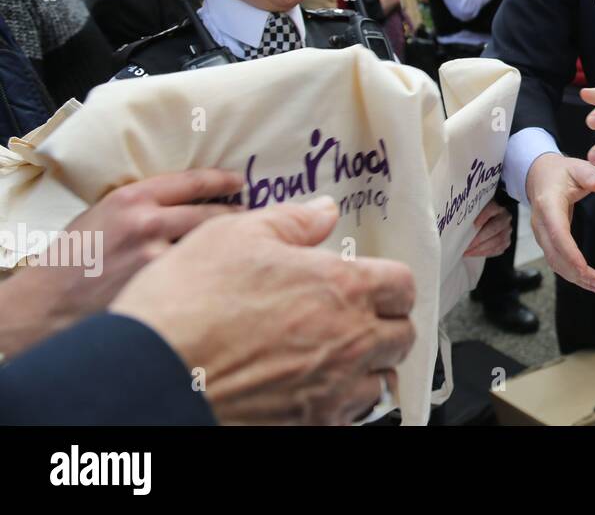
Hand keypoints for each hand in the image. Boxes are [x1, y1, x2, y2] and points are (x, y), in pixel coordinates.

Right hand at [0, 169, 239, 354]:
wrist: (47, 302)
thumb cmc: (73, 257)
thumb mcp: (102, 213)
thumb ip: (141, 204)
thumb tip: (185, 198)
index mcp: (132, 197)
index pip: (193, 181)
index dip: (223, 179)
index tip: (240, 180)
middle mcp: (147, 221)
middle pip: (211, 212)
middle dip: (235, 215)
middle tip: (250, 216)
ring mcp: (155, 254)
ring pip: (210, 243)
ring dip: (229, 245)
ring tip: (243, 246)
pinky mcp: (160, 285)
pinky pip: (197, 273)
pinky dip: (211, 272)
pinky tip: (221, 274)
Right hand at [110, 196, 415, 424]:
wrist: (151, 374)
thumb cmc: (188, 301)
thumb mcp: (236, 235)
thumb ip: (292, 221)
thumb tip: (324, 211)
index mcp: (342, 287)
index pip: (402, 285)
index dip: (390, 283)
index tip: (374, 284)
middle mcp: (349, 339)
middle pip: (401, 336)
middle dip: (385, 325)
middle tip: (359, 319)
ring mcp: (331, 388)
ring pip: (379, 381)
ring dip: (366, 367)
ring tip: (336, 356)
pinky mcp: (309, 424)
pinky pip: (348, 416)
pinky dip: (341, 404)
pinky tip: (312, 388)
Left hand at [463, 200, 510, 257]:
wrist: (489, 221)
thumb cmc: (478, 216)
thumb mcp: (475, 212)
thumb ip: (469, 216)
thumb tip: (456, 224)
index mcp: (497, 207)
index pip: (491, 209)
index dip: (483, 216)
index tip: (474, 224)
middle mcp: (504, 218)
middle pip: (494, 227)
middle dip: (479, 238)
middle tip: (467, 245)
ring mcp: (507, 230)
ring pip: (498, 240)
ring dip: (481, 248)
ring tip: (468, 252)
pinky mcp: (506, 242)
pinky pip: (498, 249)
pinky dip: (485, 253)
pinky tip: (474, 253)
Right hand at [525, 153, 594, 293]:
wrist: (538, 175)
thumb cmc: (559, 172)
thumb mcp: (576, 166)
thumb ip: (589, 174)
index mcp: (548, 205)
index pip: (558, 233)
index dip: (570, 253)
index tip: (584, 268)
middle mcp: (541, 223)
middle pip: (555, 254)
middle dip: (576, 272)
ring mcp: (541, 234)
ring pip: (555, 262)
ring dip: (575, 277)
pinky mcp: (546, 241)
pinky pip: (556, 261)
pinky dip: (571, 273)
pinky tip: (587, 280)